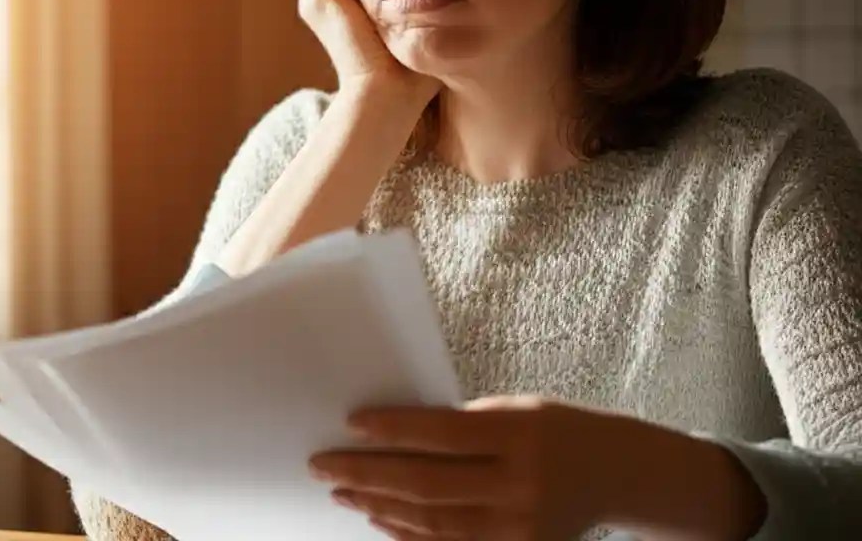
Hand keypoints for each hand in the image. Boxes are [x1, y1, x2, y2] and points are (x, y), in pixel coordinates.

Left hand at [309, 396, 614, 540]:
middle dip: (369, 475)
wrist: (615, 472)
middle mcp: (521, 485)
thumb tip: (392, 434)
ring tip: (342, 491)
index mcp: (521, 434)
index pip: (445, 434)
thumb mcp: (515, 409)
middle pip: (430, 484)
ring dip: (379, 506)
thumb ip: (462, 425)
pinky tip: (377, 517)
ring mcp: (520, 527)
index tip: (351, 423)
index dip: (395, 430)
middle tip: (323, 465)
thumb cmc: (553, 429)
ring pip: (435, 523)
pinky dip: (409, 534)